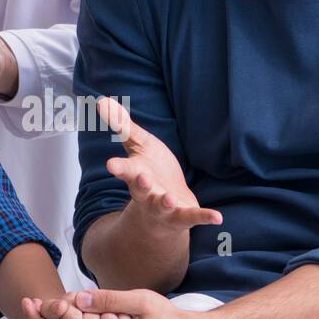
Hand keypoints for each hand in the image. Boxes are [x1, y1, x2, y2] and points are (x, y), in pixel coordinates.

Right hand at [96, 96, 221, 229]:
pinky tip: (217, 217)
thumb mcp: (138, 146)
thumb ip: (122, 125)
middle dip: (140, 185)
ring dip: (165, 202)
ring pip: (163, 206)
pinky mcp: (183, 215)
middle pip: (140, 190)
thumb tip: (101, 101)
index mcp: (136, 174)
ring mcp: (164, 207)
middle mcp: (147, 193)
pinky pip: (193, 216)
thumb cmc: (149, 171)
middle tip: (141, 178)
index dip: (119, 167)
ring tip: (170, 199)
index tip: (111, 164)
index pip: (125, 169)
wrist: (161, 210)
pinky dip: (204, 216)